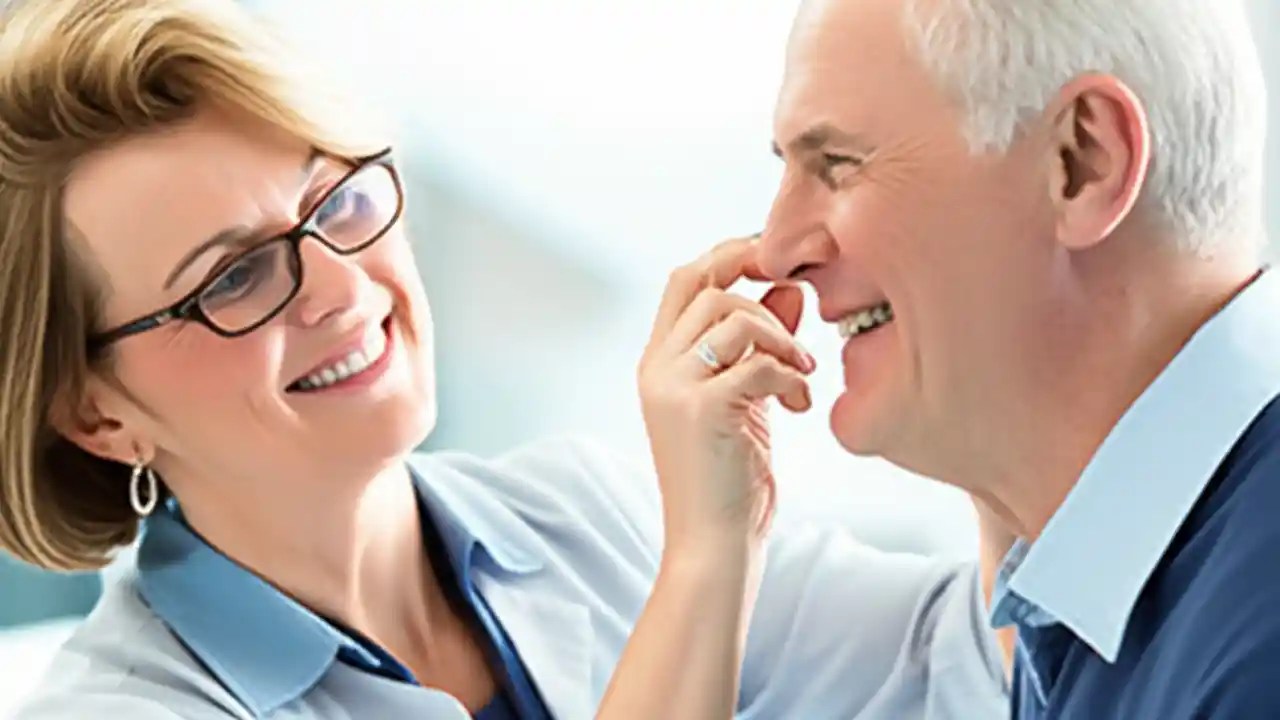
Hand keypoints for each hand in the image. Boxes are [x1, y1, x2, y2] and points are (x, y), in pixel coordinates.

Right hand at [638, 236, 815, 554]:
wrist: (714, 547)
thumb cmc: (729, 481)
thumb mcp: (747, 401)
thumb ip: (759, 347)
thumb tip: (789, 288)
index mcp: (658, 363)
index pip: (684, 280)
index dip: (729, 256)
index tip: (776, 262)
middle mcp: (656, 368)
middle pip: (703, 285)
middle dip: (757, 280)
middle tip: (799, 297)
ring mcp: (672, 388)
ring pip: (732, 316)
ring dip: (782, 337)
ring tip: (802, 373)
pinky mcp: (700, 411)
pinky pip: (756, 363)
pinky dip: (789, 376)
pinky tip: (799, 404)